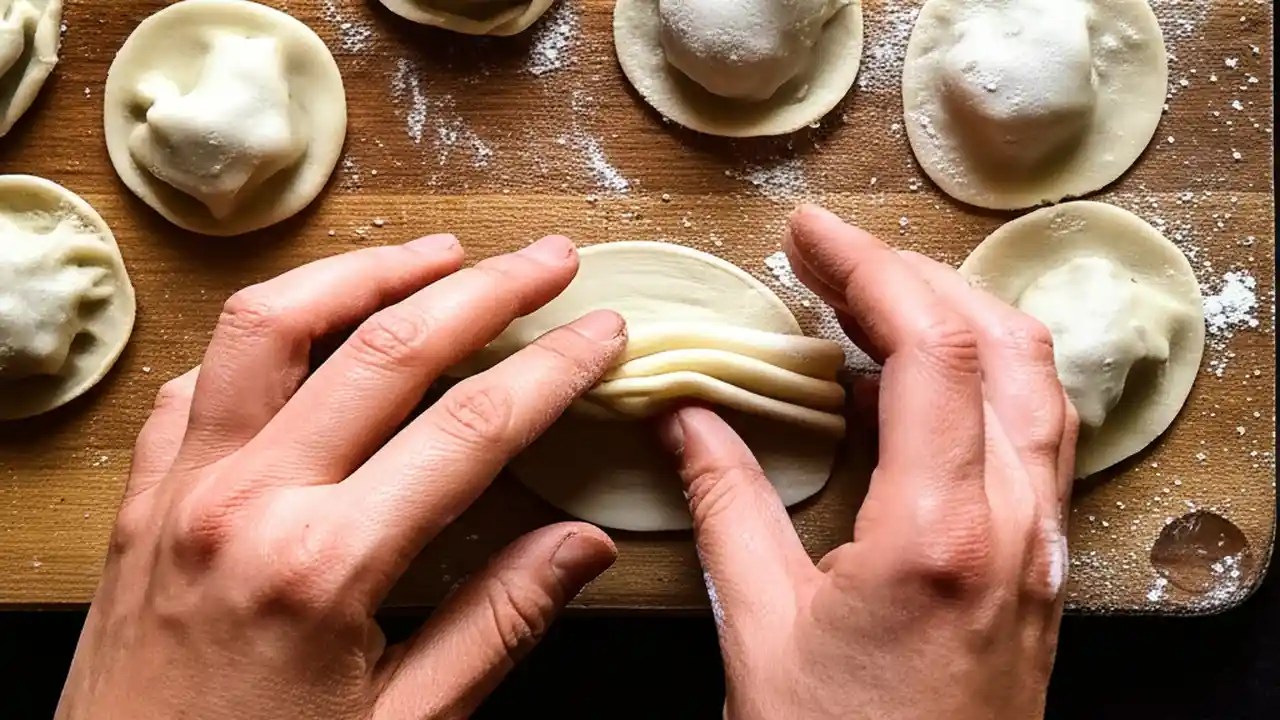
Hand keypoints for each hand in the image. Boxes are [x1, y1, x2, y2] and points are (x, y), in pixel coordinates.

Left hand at [57, 235, 627, 719]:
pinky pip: (198, 381)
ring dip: (365, 275)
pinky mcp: (142, 500)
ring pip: (272, 327)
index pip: (471, 428)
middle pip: (386, 349)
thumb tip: (583, 546)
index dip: (552, 368)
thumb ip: (498, 625)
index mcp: (324, 566)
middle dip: (484, 290)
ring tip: (437, 255)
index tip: (602, 332)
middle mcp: (245, 503)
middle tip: (547, 260)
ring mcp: (181, 489)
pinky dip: (264, 339)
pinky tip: (313, 333)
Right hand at [660, 205, 1078, 719]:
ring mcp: (1042, 549)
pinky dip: (987, 375)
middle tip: (829, 257)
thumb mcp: (760, 630)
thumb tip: (685, 418)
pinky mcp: (1041, 569)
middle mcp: (1016, 529)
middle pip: (1002, 344)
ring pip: (1038, 385)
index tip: (808, 234)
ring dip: (962, 317)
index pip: (932, 347)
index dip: (869, 268)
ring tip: (878, 299)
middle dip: (913, 276)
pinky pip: (1039, 435)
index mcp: (941, 535)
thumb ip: (724, 505)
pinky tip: (926, 384)